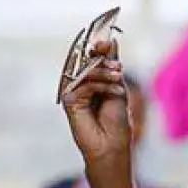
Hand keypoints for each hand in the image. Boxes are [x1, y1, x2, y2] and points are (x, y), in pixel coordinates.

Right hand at [61, 38, 131, 169]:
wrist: (112, 146)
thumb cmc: (116, 122)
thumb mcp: (117, 87)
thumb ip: (111, 64)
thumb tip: (111, 41)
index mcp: (92, 80)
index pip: (92, 58)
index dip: (98, 48)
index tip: (106, 43)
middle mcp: (80, 84)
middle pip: (86, 61)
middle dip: (102, 59)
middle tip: (117, 66)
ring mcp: (73, 92)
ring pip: (85, 71)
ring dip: (103, 73)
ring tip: (118, 80)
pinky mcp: (69, 100)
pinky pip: (84, 85)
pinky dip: (100, 86)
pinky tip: (115, 93)